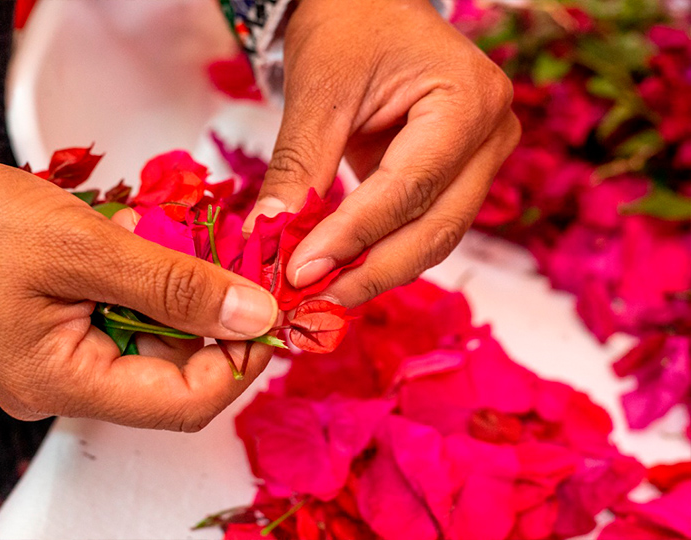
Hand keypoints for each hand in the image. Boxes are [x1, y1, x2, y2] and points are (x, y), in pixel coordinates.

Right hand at [0, 134, 278, 430]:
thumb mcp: (85, 247)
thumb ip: (176, 284)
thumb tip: (254, 313)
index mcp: (59, 384)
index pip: (181, 404)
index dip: (237, 362)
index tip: (269, 311)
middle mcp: (60, 387)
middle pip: (170, 379)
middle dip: (215, 326)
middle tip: (245, 270)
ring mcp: (56, 363)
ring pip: (151, 348)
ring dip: (184, 302)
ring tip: (202, 250)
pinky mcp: (54, 335)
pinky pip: (123, 325)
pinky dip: (151, 291)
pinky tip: (157, 251)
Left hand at [244, 0, 519, 306]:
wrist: (369, 6)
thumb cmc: (349, 28)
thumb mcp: (318, 94)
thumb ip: (299, 167)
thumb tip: (269, 237)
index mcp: (467, 101)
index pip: (407, 189)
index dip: (352, 238)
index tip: (298, 273)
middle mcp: (491, 134)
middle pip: (435, 228)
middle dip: (370, 272)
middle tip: (311, 304)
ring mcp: (482, 159)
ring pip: (433, 237)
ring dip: (375, 271)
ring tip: (319, 297)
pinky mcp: (458, 176)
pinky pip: (422, 226)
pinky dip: (380, 252)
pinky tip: (338, 271)